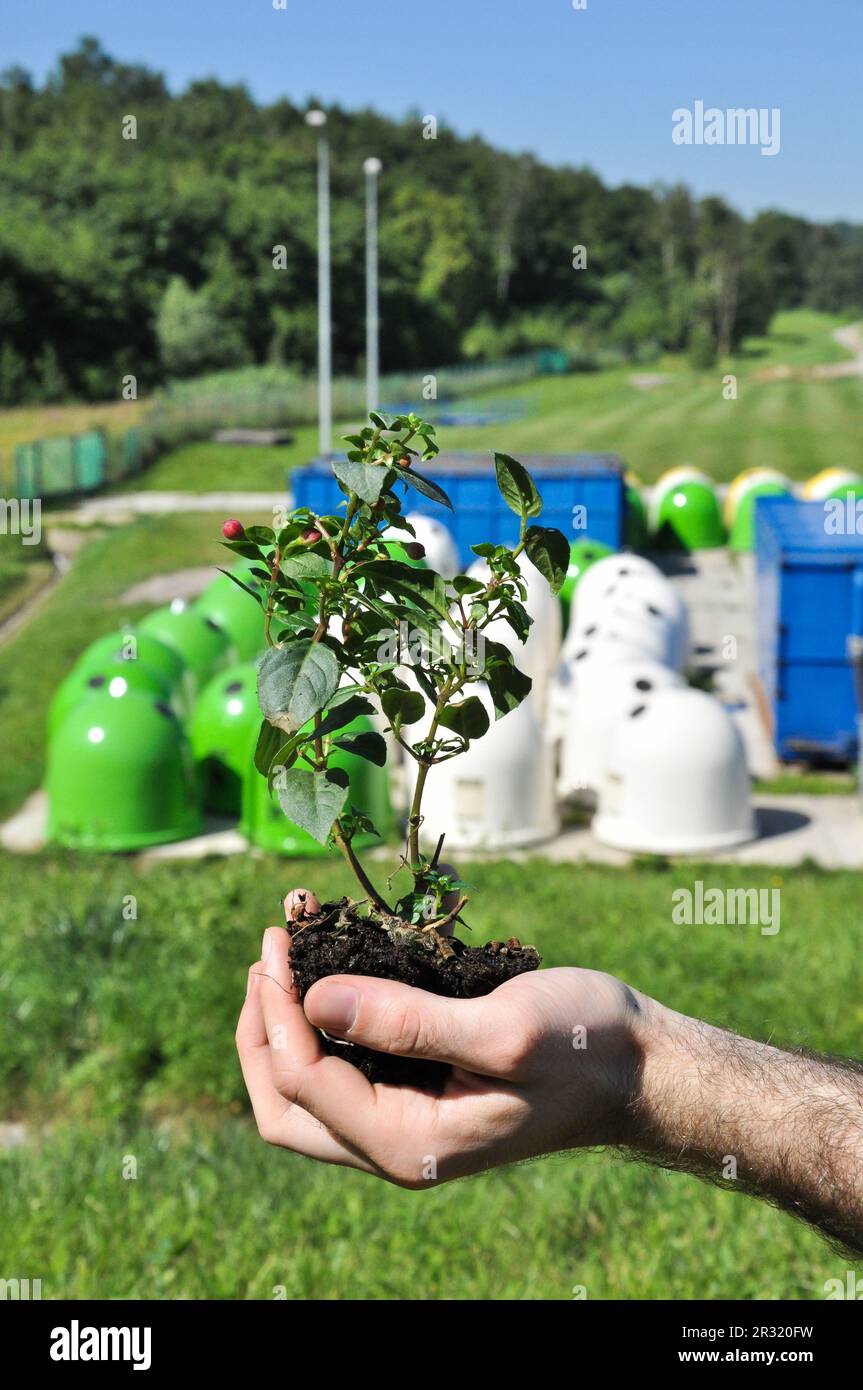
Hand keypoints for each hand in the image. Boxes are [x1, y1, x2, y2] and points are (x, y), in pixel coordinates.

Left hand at [235, 896, 647, 1187]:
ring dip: (286, 1020)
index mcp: (407, 1143)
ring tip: (287, 945)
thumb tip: (316, 997)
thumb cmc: (584, 1046)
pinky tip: (333, 960)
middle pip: (283, 1104)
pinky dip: (325, 1017)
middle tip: (269, 950)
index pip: (303, 1080)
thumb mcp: (503, 1028)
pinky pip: (346, 1067)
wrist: (638, 1068)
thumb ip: (408, 1021)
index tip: (279, 940)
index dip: (278, 1009)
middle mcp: (394, 1145)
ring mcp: (403, 1123)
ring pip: (306, 1089)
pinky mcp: (416, 1094)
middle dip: (262, 1027)